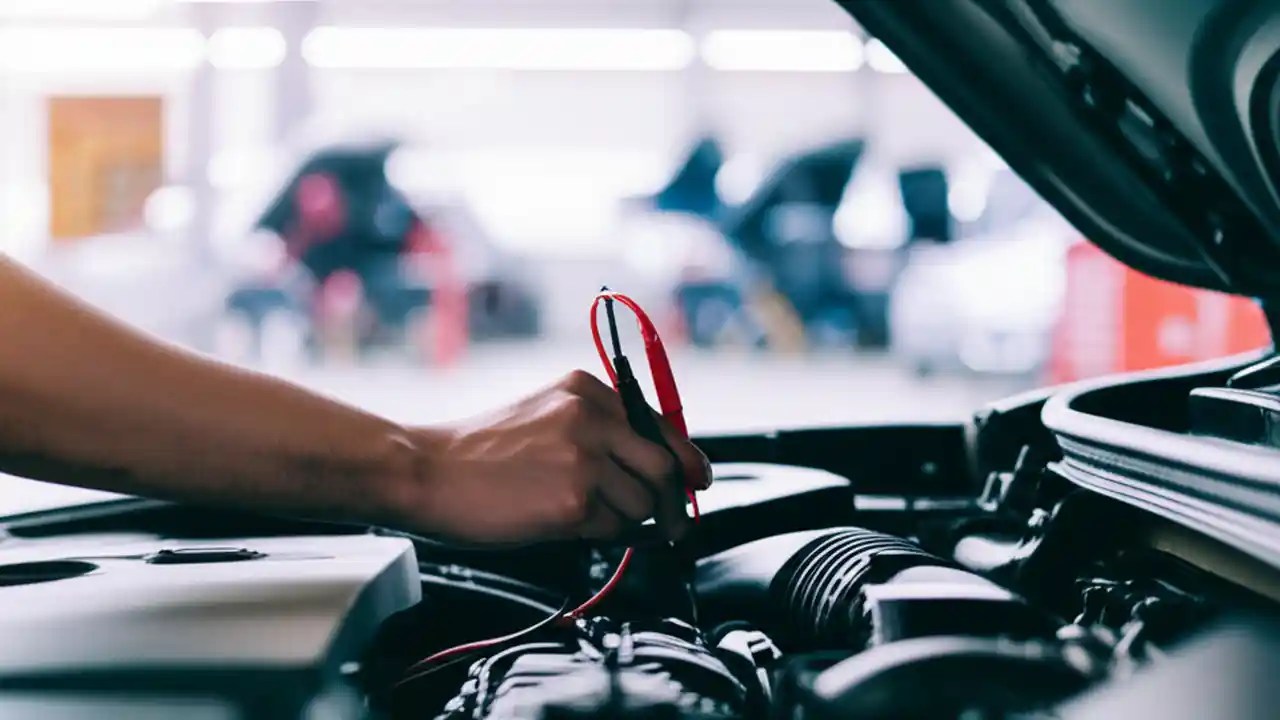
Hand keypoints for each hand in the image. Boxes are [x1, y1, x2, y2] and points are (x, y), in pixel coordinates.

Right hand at [401, 371, 710, 543]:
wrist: (427, 471)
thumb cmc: (478, 451)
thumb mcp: (545, 413)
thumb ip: (598, 428)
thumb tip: (656, 464)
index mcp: (586, 390)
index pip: (660, 424)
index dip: (686, 458)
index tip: (697, 478)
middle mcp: (591, 418)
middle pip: (665, 466)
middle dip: (675, 501)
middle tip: (675, 523)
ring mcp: (584, 459)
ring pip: (641, 504)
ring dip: (626, 521)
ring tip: (584, 516)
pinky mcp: (573, 501)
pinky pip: (613, 529)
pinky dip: (601, 535)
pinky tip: (566, 523)